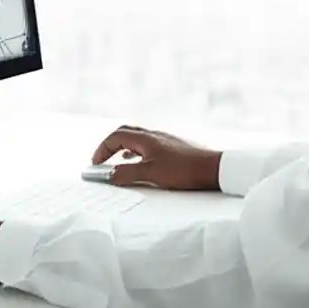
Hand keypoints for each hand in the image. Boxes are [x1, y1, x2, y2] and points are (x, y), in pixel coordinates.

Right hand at [91, 124, 222, 190]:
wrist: (213, 168)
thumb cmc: (184, 169)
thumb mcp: (150, 174)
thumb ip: (126, 174)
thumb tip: (108, 175)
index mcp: (146, 138)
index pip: (115, 136)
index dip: (102, 150)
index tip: (95, 164)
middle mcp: (154, 135)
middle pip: (125, 133)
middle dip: (110, 145)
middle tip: (102, 160)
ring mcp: (164, 140)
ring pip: (137, 139)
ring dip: (123, 149)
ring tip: (118, 163)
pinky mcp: (173, 148)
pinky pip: (148, 146)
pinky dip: (137, 153)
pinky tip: (141, 164)